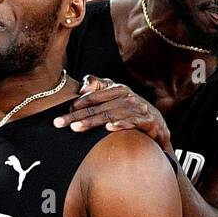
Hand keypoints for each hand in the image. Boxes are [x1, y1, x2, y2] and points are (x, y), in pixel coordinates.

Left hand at [54, 74, 172, 152]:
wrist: (158, 125)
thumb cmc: (131, 111)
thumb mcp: (116, 97)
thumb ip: (99, 88)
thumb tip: (82, 87)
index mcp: (118, 89)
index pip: (94, 96)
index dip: (78, 103)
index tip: (63, 111)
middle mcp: (128, 97)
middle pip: (98, 107)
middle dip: (77, 115)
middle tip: (59, 123)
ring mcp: (138, 109)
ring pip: (111, 116)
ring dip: (93, 122)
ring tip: (76, 127)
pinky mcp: (148, 122)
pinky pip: (133, 123)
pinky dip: (121, 125)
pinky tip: (108, 129)